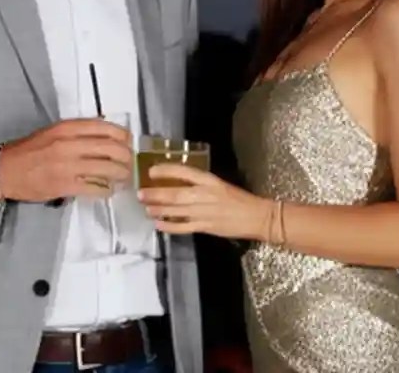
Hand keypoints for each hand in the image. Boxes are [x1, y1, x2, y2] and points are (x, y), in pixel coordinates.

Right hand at [0, 118, 131, 201]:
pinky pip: (95, 187)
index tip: (129, 141)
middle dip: (127, 156)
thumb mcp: (52, 132)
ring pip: (107, 168)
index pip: (105, 127)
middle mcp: (69, 144)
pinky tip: (108, 190)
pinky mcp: (65, 186)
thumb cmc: (29, 150)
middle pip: (111, 147)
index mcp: (66, 128)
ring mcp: (67, 166)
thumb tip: (105, 134)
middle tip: (130, 162)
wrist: (5, 171)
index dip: (123, 135)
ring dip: (121, 174)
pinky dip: (107, 189)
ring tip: (124, 177)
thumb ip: (77, 132)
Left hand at [136, 164, 270, 239]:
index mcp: (210, 181)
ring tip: (146, 208)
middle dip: (155, 193)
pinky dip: (169, 226)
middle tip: (140, 193)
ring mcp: (204, 212)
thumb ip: (201, 184)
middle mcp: (204, 195)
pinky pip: (183, 227)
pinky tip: (158, 225)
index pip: (184, 172)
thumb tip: (178, 183)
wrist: (257, 216)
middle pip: (175, 193)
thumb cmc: (240, 199)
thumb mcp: (220, 184)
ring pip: (176, 210)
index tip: (151, 171)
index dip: (166, 170)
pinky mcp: (205, 227)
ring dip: (158, 209)